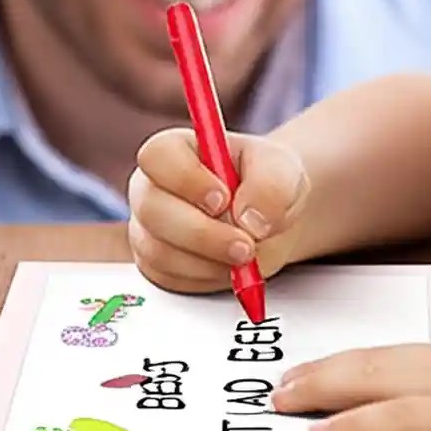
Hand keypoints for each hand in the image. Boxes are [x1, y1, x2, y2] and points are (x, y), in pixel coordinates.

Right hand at [127, 127, 310, 293]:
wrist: (269, 220)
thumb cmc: (267, 183)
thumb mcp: (282, 170)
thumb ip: (271, 185)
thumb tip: (249, 220)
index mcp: (174, 151)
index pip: (157, 156)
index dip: (186, 178)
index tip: (223, 198)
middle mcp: (151, 187)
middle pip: (152, 209)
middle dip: (202, 233)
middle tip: (245, 246)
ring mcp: (148, 228)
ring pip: (159, 251)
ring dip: (209, 261)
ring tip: (246, 256)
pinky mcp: (155, 264)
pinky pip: (169, 277)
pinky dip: (206, 278)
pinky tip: (228, 265)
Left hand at [272, 318, 430, 430]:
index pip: (375, 355)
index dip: (333, 362)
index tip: (301, 368)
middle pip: (358, 365)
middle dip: (312, 375)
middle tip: (277, 386)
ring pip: (363, 385)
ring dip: (317, 393)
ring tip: (282, 402)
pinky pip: (390, 420)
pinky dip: (351, 425)